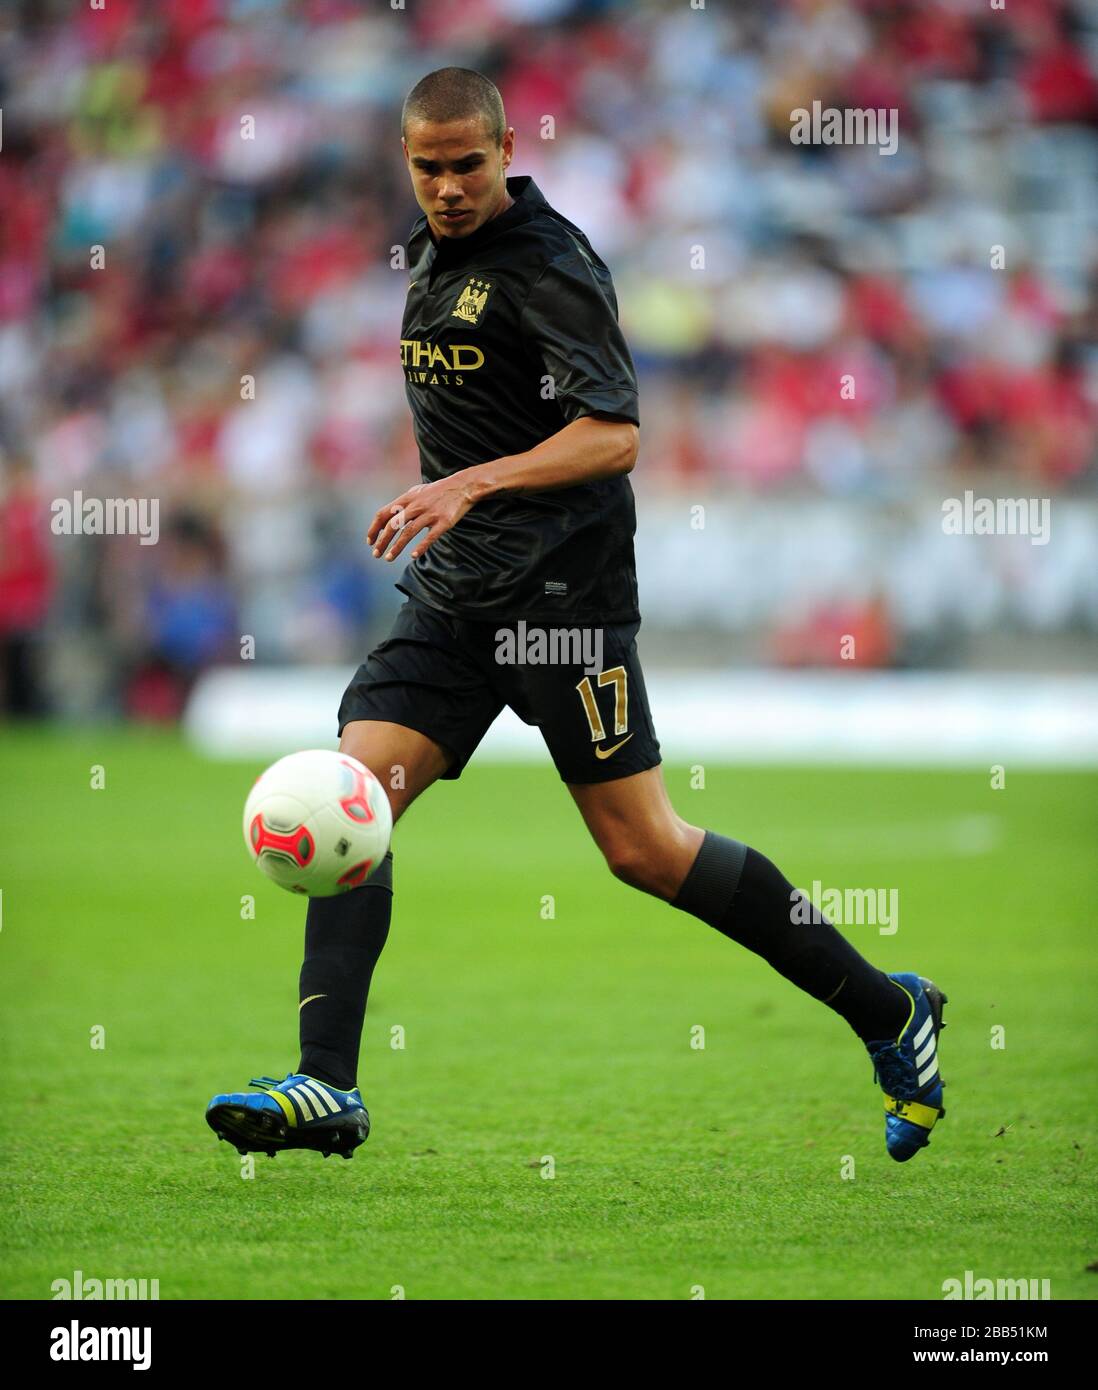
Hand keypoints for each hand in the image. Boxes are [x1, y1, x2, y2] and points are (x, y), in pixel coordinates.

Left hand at [366, 470, 483, 562]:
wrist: (463, 487)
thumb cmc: (438, 491)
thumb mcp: (417, 491)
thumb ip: (403, 503)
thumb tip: (389, 515)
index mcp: (407, 499)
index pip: (383, 514)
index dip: (374, 528)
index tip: (370, 541)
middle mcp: (416, 506)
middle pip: (393, 525)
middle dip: (382, 541)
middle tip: (376, 554)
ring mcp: (430, 514)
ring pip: (408, 533)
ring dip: (396, 547)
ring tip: (389, 558)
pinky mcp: (443, 522)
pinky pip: (429, 537)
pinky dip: (420, 547)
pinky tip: (412, 556)